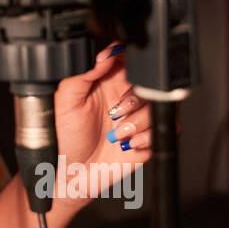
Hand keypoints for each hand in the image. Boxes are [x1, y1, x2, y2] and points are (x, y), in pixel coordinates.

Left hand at [52, 42, 180, 186]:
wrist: (72, 173)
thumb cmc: (64, 137)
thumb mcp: (66, 100)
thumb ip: (83, 73)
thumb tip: (104, 54)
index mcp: (106, 81)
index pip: (127, 58)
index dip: (129, 63)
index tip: (119, 77)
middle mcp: (125, 96)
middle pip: (149, 82)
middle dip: (134, 99)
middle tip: (115, 113)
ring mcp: (138, 117)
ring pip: (159, 106)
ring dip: (138, 122)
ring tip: (117, 133)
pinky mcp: (149, 137)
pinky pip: (164, 129)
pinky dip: (148, 137)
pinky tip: (128, 143)